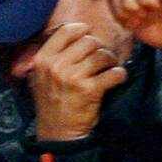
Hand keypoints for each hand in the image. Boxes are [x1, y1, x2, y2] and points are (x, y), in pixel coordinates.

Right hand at [31, 22, 127, 141]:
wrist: (58, 131)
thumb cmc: (52, 101)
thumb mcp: (41, 76)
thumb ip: (53, 56)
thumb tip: (75, 34)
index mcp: (43, 58)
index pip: (66, 31)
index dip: (82, 30)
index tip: (89, 36)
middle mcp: (56, 65)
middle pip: (88, 42)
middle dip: (99, 48)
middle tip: (102, 59)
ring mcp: (73, 77)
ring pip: (102, 55)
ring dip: (110, 61)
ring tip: (109, 68)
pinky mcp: (90, 90)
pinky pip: (113, 73)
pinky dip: (119, 74)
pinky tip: (117, 78)